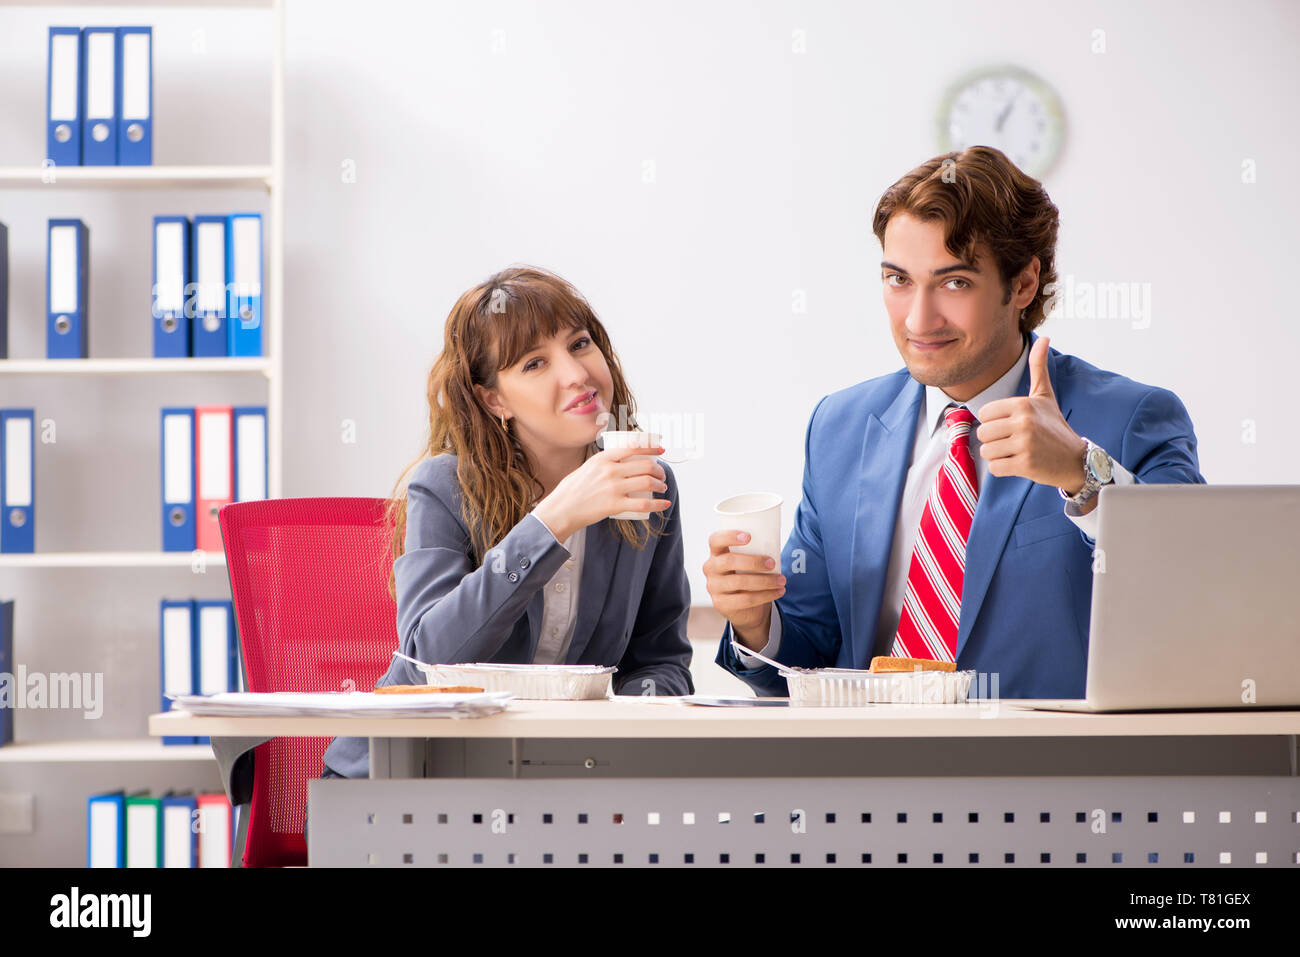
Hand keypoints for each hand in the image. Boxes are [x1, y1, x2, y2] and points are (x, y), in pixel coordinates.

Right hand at [532, 444, 669, 540]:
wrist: (561, 510)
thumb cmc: (573, 490)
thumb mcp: (587, 468)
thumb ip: (603, 464)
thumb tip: (622, 462)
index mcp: (603, 458)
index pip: (633, 447)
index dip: (651, 448)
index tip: (661, 450)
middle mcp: (609, 470)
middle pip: (645, 466)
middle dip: (659, 470)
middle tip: (662, 475)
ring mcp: (612, 488)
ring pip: (647, 482)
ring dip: (660, 485)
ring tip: (662, 488)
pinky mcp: (614, 505)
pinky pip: (643, 504)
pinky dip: (658, 504)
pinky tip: (665, 504)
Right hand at [702, 530, 785, 647]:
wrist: (743, 607)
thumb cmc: (747, 576)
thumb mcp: (747, 562)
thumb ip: (754, 552)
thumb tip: (775, 542)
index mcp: (716, 553)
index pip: (715, 540)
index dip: (729, 536)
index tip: (749, 537)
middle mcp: (711, 568)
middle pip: (728, 561)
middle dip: (753, 562)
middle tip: (772, 563)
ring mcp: (713, 587)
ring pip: (739, 582)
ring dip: (764, 581)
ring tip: (781, 580)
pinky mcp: (721, 604)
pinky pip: (745, 599)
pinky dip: (765, 595)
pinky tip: (778, 592)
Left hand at [975, 336, 1087, 492]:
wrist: (1076, 460)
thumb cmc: (1055, 427)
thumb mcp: (1045, 396)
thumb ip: (1038, 368)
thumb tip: (1044, 338)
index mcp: (1023, 404)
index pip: (983, 414)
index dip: (993, 423)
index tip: (1010, 426)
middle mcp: (1024, 422)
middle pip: (982, 434)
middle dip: (994, 441)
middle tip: (1014, 442)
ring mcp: (1025, 444)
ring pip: (986, 452)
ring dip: (998, 455)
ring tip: (1017, 452)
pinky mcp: (1026, 464)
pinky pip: (995, 468)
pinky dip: (1003, 469)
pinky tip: (1019, 464)